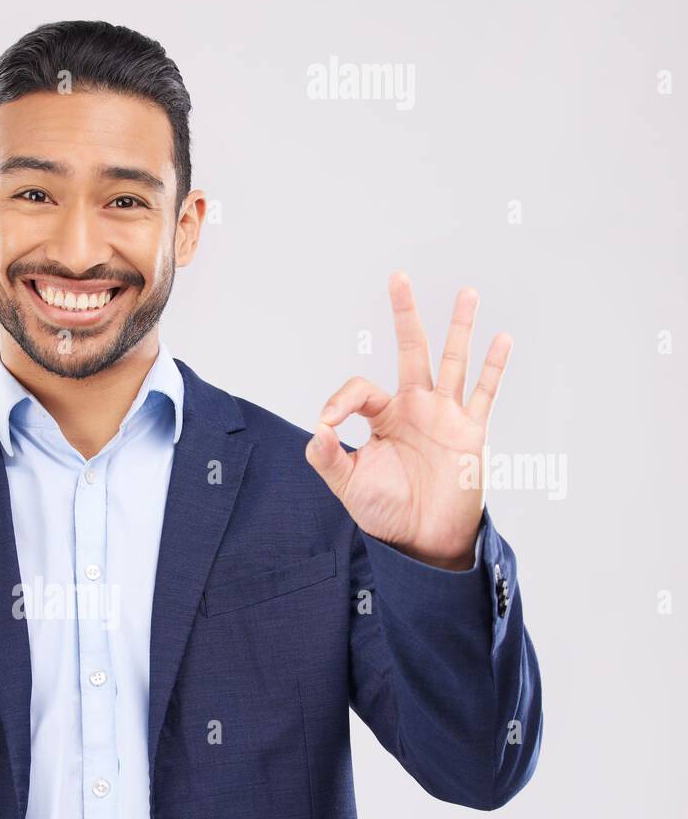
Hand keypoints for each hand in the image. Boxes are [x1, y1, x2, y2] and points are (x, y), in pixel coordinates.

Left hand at [305, 272, 511, 569]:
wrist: (423, 540)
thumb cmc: (386, 513)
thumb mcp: (347, 485)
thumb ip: (327, 459)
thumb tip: (315, 431)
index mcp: (382, 418)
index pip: (361, 389)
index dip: (340, 400)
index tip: (327, 423)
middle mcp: (414, 408)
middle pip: (410, 351)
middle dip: (404, 316)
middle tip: (398, 278)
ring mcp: (444, 416)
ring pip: (452, 362)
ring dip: (459, 327)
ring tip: (466, 292)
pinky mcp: (470, 432)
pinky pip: (484, 393)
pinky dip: (494, 367)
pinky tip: (502, 338)